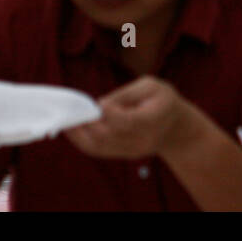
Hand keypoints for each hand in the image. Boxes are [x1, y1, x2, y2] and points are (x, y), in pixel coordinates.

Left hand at [64, 76, 195, 160]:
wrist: (174, 126)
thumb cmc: (160, 99)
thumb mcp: (151, 85)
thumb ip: (127, 93)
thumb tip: (99, 104)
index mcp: (154, 118)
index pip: (129, 121)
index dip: (111, 113)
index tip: (98, 103)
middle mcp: (144, 139)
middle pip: (109, 135)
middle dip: (88, 123)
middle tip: (73, 110)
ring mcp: (133, 150)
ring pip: (99, 146)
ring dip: (80, 134)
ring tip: (67, 120)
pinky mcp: (124, 155)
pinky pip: (98, 151)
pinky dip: (82, 141)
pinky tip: (72, 129)